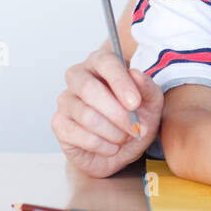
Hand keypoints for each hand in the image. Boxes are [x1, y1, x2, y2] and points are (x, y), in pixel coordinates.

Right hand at [52, 47, 163, 178]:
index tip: (135, 103)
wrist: (123, 148)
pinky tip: (111, 146)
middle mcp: (78, 77)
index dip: (120, 82)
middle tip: (135, 128)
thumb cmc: (136, 117)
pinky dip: (103, 145)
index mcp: (100, 63)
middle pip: (89, 89)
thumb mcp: (151, 102)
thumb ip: (147, 87)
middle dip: (117, 113)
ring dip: (113, 132)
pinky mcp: (59, 123)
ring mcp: (66, 100)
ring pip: (87, 116)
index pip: (105, 62)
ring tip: (124, 137)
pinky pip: (80, 136)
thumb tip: (135, 74)